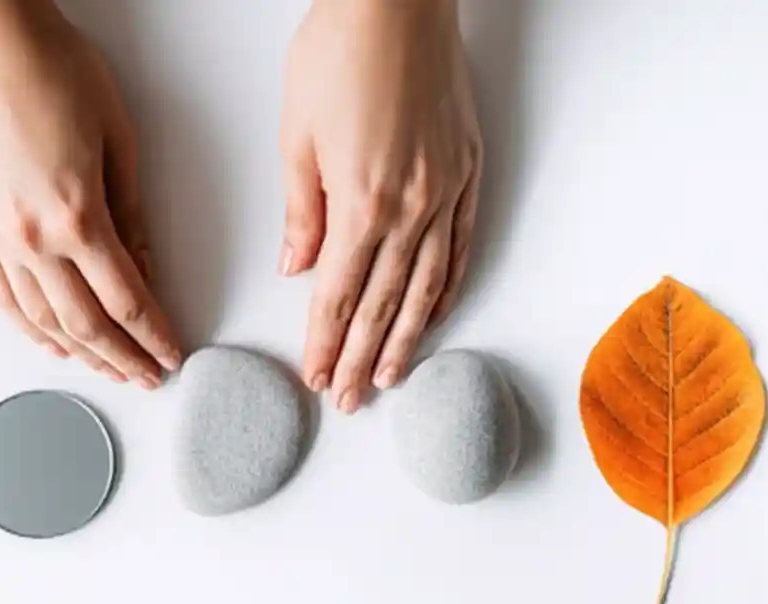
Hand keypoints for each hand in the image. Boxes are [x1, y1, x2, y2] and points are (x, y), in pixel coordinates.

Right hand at [0, 0, 180, 386]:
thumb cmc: (51, 70)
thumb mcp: (117, 139)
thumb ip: (132, 214)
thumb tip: (144, 267)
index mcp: (77, 215)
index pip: (127, 300)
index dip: (153, 335)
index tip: (170, 354)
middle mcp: (31, 237)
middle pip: (86, 323)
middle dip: (123, 357)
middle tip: (147, 375)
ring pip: (42, 320)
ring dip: (80, 354)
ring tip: (108, 370)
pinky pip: (0, 296)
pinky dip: (28, 328)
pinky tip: (50, 345)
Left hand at [279, 0, 482, 412]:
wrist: (397, 0)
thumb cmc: (339, 56)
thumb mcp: (298, 136)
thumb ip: (303, 212)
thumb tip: (299, 270)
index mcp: (361, 203)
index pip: (338, 294)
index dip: (325, 342)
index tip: (317, 378)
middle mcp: (411, 209)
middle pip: (381, 303)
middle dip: (360, 357)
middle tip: (350, 400)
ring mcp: (447, 193)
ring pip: (426, 286)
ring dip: (405, 338)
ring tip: (390, 377)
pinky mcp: (469, 173)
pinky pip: (461, 247)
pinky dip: (447, 288)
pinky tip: (434, 316)